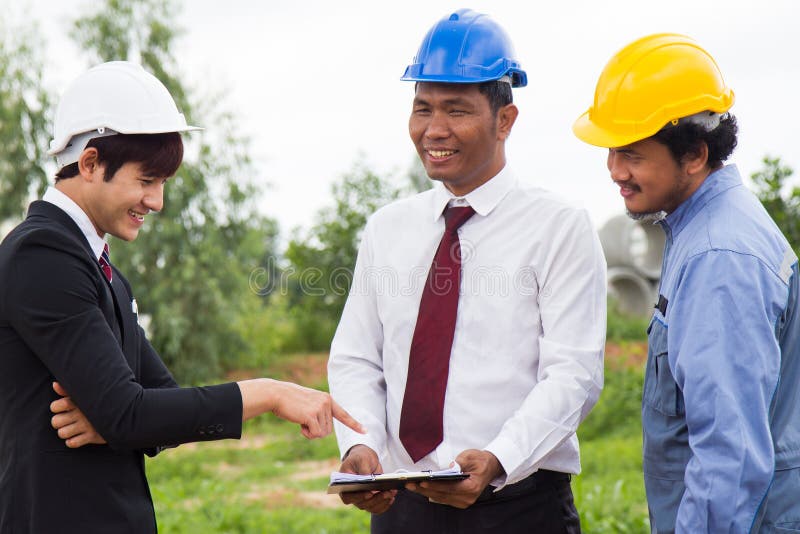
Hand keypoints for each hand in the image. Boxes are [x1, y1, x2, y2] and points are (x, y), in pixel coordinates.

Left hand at [49, 382, 106, 447]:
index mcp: (79, 401)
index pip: (55, 406)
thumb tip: (54, 384)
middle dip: (59, 422)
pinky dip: (72, 441)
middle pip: (55, 421)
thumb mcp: (86, 393)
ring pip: (62, 433)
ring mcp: (87, 425)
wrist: (125, 412)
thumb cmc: (100, 401)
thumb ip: (68, 389)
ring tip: (71, 429)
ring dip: (65, 432)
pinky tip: (77, 436)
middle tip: (66, 420)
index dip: (56, 408)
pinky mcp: (93, 436)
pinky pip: (72, 443)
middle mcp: (81, 413)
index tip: (63, 408)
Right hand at [238, 379, 364, 438]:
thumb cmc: (289, 401)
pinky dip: (307, 434)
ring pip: (322, 433)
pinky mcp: (312, 415)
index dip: (354, 424)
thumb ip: (319, 412)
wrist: (277, 394)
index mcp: (327, 399)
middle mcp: (327, 403)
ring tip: (300, 419)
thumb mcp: (308, 404)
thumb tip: (322, 429)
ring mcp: (320, 408)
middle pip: (329, 430)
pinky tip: (299, 424)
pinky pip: (315, 434)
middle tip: (304, 420)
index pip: (344, 414)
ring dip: (311, 432)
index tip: (365, 431)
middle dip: (316, 430)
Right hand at [337, 445, 396, 513]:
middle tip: (387, 493)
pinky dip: (385, 504)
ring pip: (371, 507)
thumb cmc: (360, 457)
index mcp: (344, 485)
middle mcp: (352, 495)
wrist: (366, 459)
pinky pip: (377, 507)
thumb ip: (363, 469)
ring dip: (382, 502)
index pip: (348, 497)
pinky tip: (392, 497)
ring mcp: (361, 499)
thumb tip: (367, 478)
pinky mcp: (370, 500)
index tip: (369, 493)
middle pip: (362, 504)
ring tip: (392, 493)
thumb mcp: (361, 459)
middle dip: (376, 499)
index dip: (358, 497)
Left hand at [405, 449, 502, 508]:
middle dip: (424, 489)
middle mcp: (468, 498)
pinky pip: (443, 498)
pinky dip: (431, 493)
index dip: (435, 485)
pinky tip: (420, 488)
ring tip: (411, 486)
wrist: (491, 467)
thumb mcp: (471, 456)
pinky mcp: (459, 501)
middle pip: (442, 495)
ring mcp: (464, 501)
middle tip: (409, 484)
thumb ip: (461, 462)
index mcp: (472, 487)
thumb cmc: (480, 460)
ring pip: (440, 498)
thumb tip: (451, 467)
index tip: (422, 481)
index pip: (449, 487)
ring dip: (425, 492)